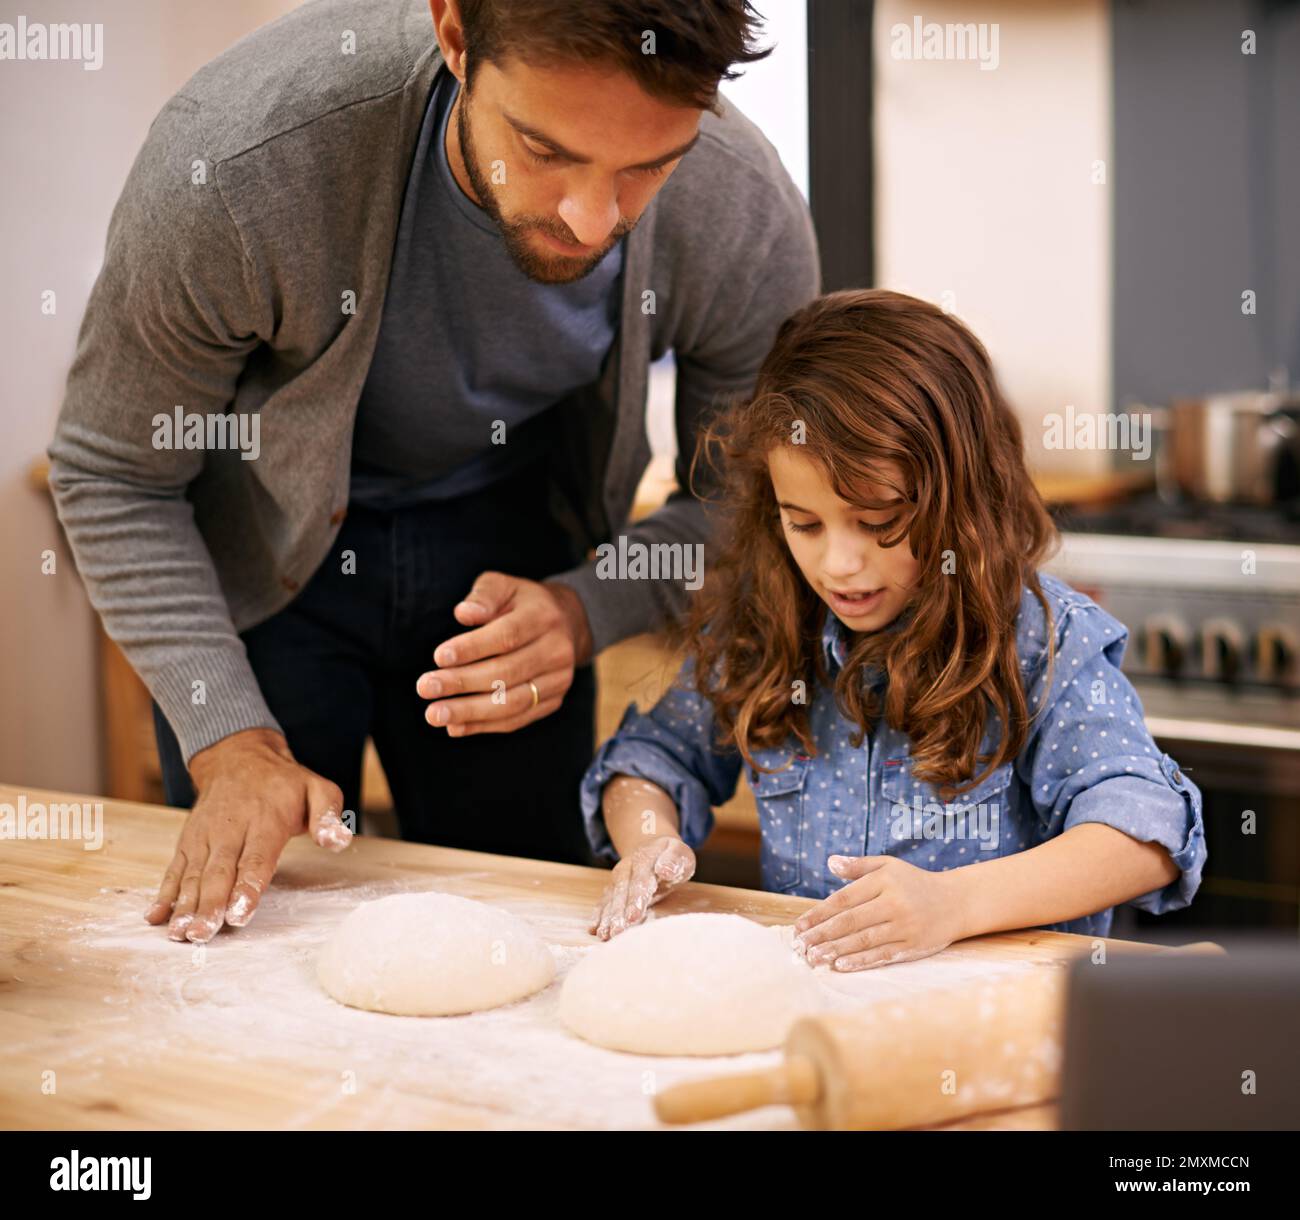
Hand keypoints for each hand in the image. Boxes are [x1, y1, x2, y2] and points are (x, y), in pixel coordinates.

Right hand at [143, 728, 353, 942]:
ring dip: (184, 905)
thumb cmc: (284, 783)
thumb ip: (329, 816)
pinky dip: (164, 893)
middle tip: (202, 935)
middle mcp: (231, 829)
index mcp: (266, 820)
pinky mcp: (188, 840)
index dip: (246, 888)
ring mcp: (205, 835)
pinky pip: (175, 868)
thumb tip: (338, 842)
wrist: (238, 756)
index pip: (256, 859)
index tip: (238, 914)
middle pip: (219, 872)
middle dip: (209, 905)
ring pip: (193, 874)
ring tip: (178, 934)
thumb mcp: (318, 789)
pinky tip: (155, 917)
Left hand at [416, 571, 592, 736]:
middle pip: (507, 673)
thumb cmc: (521, 603)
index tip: (438, 657)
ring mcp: (558, 680)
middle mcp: (557, 651)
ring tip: (435, 714)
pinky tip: (454, 726)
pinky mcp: (553, 701)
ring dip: (469, 712)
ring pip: (512, 703)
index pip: (507, 636)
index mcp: (543, 617)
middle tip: (425, 688)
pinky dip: (483, 726)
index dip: (472, 649)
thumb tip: (463, 613)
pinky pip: (516, 720)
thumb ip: (483, 596)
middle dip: (462, 683)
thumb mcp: (503, 586)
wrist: (567, 624)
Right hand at [589, 837, 695, 940]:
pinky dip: (598, 915)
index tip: (633, 916)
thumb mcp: (679, 853)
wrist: (654, 847)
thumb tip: (665, 870)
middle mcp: (627, 869)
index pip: (641, 882)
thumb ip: (673, 860)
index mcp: (645, 860)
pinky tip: (593, 929)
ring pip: (611, 899)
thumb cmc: (672, 855)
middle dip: (618, 914)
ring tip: (603, 935)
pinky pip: (604, 902)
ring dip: (606, 918)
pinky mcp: (613, 888)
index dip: (636, 900)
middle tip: (616, 933)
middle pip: (622, 893)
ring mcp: (618, 879)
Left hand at [792, 854, 964, 970]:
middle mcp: (893, 903)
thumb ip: (858, 866)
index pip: (844, 899)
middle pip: (850, 921)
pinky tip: (841, 965)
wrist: (956, 902)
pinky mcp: (913, 945)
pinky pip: (883, 955)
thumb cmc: (914, 882)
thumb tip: (830, 862)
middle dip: (822, 934)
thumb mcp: (888, 866)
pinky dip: (861, 961)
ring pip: (864, 940)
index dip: (819, 913)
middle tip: (800, 946)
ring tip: (814, 956)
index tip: (799, 926)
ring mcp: (904, 926)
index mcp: (883, 881)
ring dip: (836, 949)